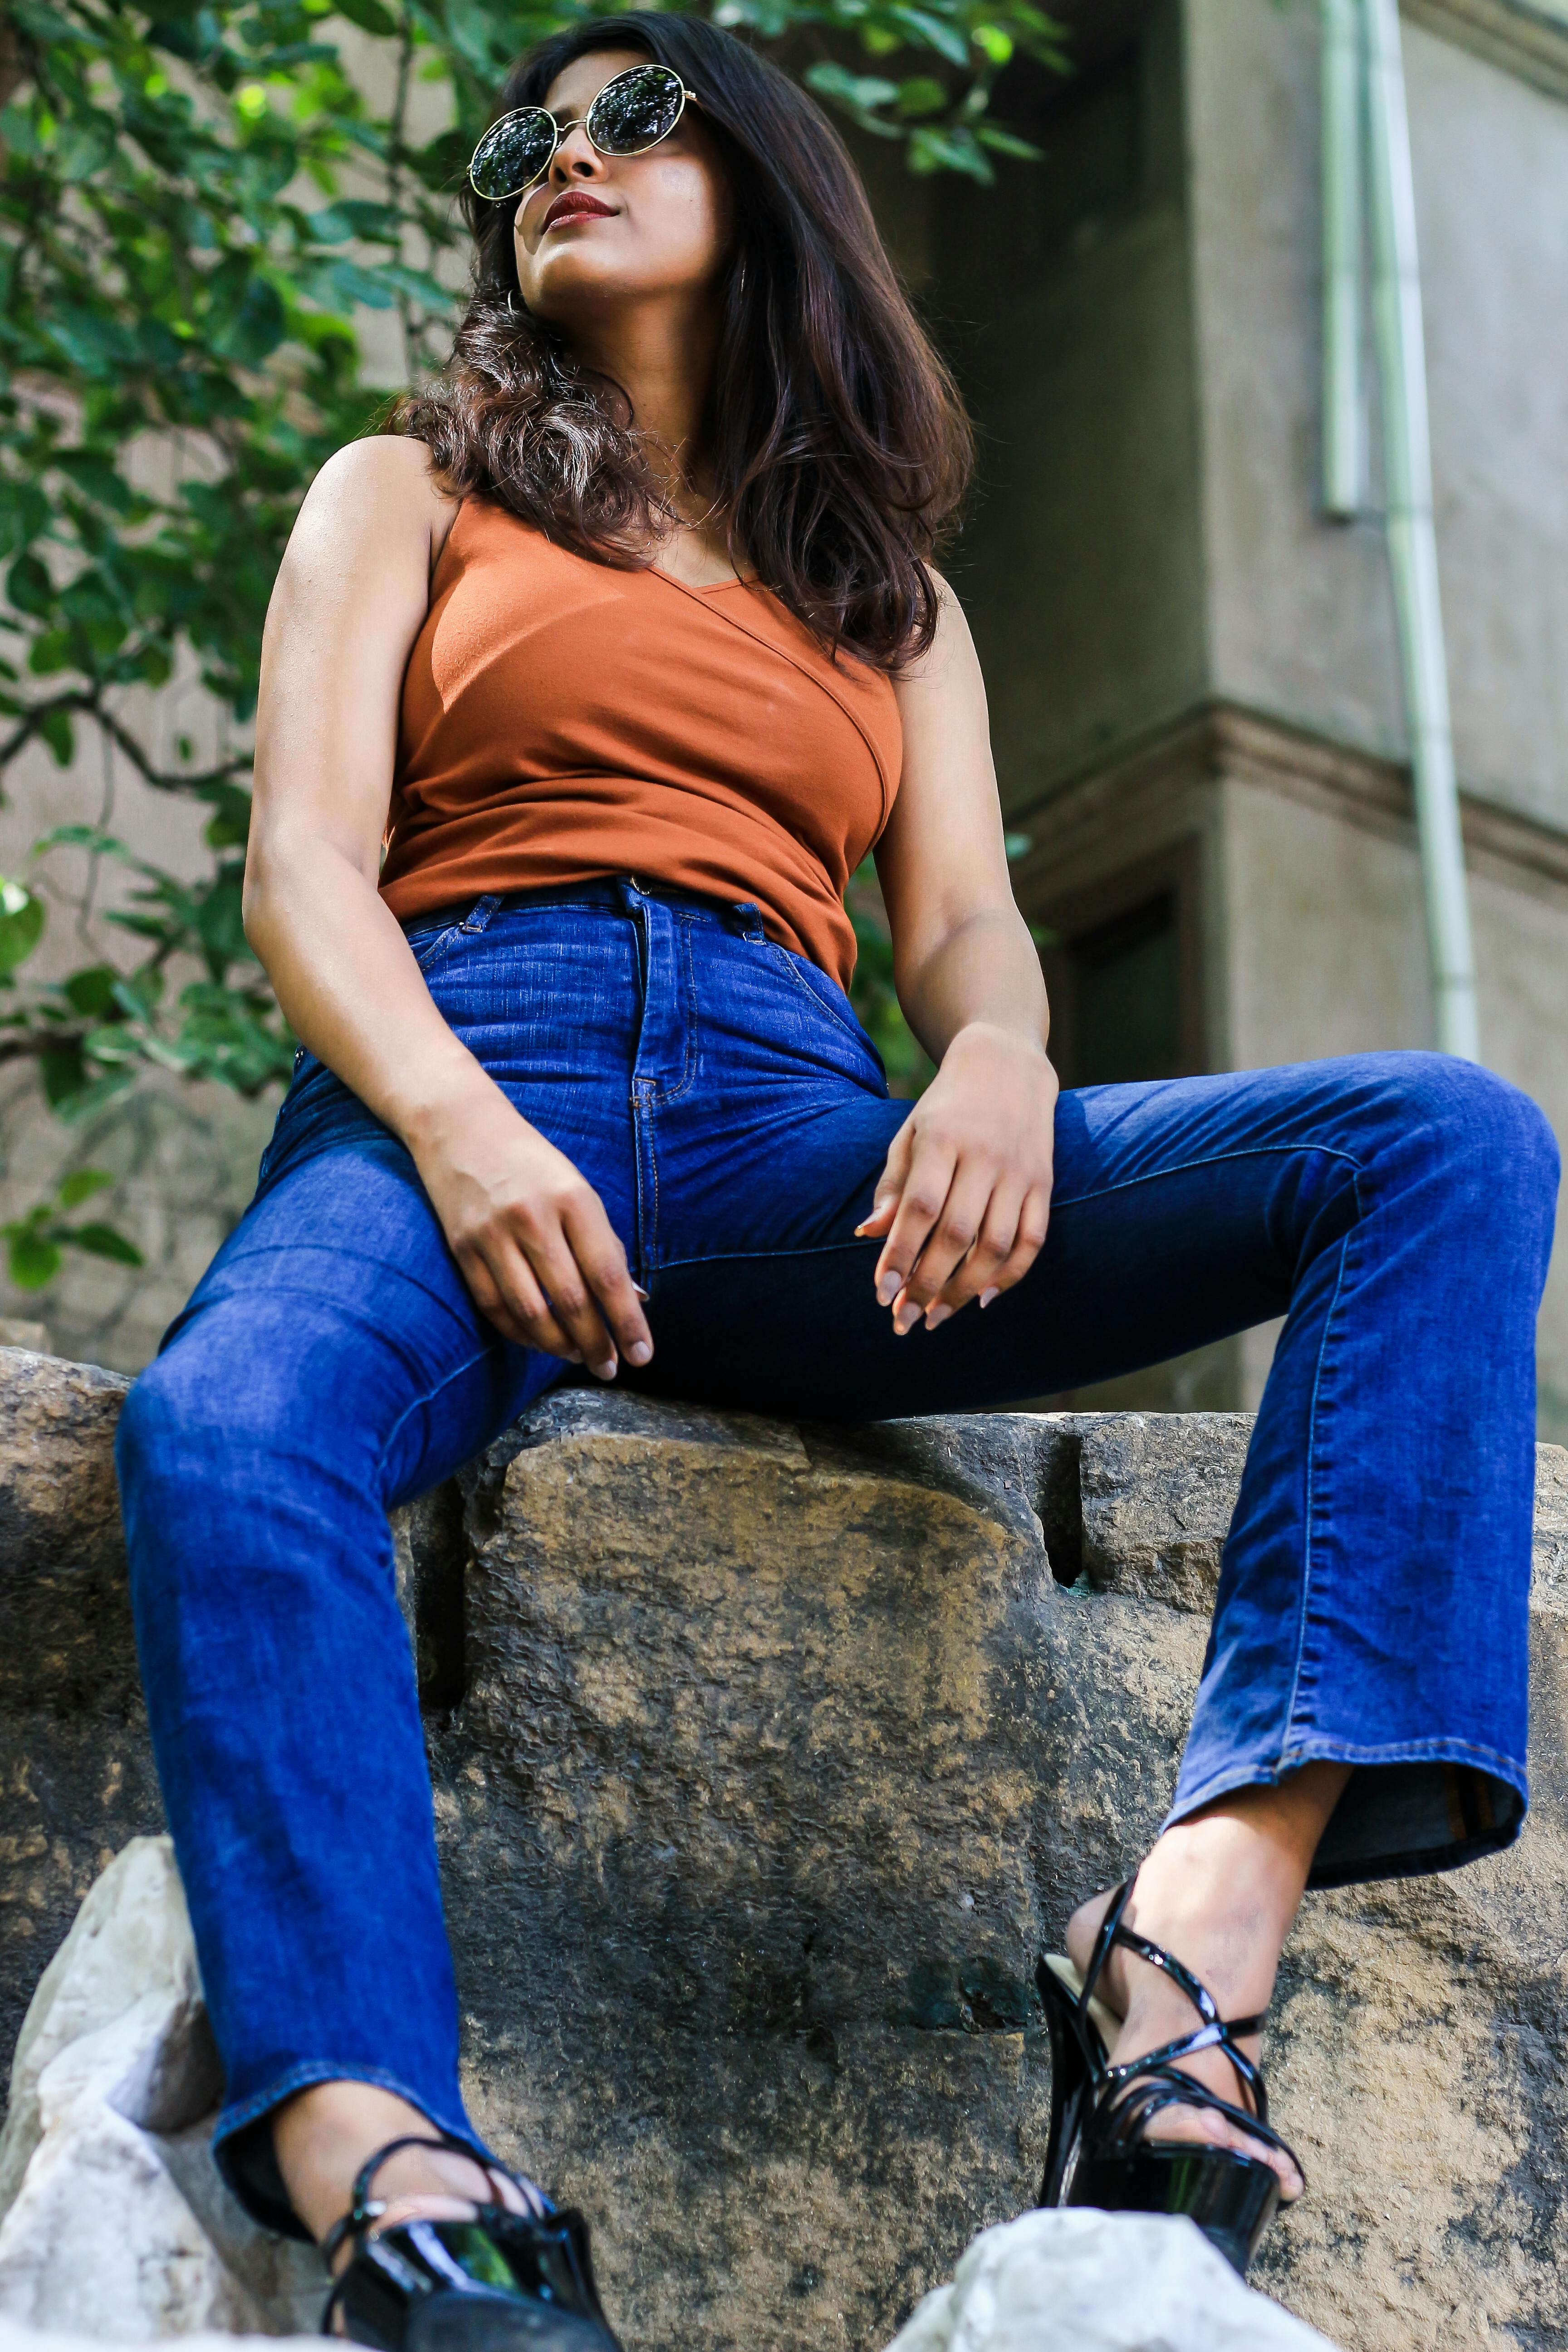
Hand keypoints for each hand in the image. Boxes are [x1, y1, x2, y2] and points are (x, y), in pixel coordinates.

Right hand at [411, 1078, 651, 1379]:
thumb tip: (635, 1300)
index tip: (643, 1355)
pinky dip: (521, 1332)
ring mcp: (492, 1235)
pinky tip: (540, 1341)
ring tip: (578, 1356)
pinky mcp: (462, 1249)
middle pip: (570, 1300)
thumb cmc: (533, 1164)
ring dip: (559, 1345)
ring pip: (531, 1312)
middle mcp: (532, 1218)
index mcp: (573, 1199)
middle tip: (609, 1366)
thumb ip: (604, 1244)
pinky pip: (495, 1307)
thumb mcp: (578, 1190)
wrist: (461, 1129)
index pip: (607, 1274)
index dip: (628, 1321)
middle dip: (596, 1343)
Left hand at [856, 1023, 1057, 1333]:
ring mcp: (1019, 1171)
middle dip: (928, 1284)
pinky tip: (983, 1298)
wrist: (1007, 1066)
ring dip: (965, 1289)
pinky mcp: (1044, 1182)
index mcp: (943, 1140)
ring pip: (996, 1245)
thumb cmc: (947, 1107)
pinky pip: (1033, 1239)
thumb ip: (893, 1185)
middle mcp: (985, 1156)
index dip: (900, 1255)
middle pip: (957, 1234)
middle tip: (905, 1318)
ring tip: (937, 1315)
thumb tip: (870, 1235)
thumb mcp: (910, 1134)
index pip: (920, 1209)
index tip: (881, 1294)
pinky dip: (1011, 1274)